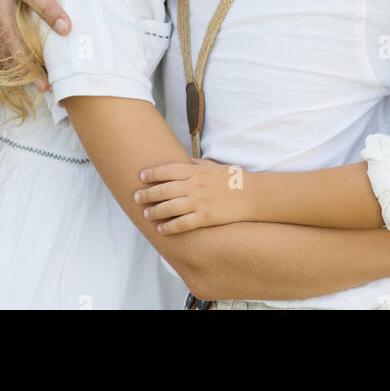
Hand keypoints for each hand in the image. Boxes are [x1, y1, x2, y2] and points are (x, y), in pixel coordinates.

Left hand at [134, 158, 250, 233]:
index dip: (153, 174)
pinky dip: (170, 227)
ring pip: (170, 207)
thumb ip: (197, 164)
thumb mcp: (214, 166)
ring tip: (146, 214)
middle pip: (164, 189)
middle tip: (136, 197)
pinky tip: (161, 229)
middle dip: (148, 193)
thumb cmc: (234, 179)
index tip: (141, 177)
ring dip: (155, 211)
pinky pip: (182, 223)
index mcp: (196, 171)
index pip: (168, 170)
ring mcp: (199, 202)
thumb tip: (184, 161)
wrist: (253, 195)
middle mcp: (194, 186)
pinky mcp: (205, 217)